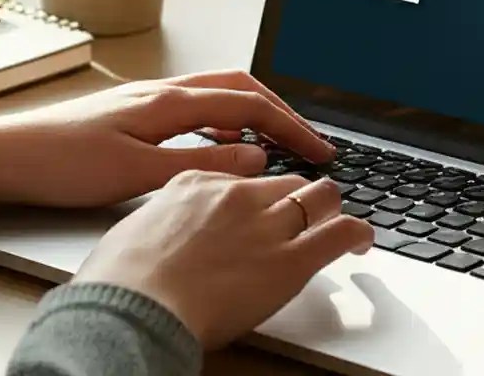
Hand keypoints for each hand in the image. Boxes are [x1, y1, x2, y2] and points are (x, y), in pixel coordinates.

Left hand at [0, 70, 335, 207]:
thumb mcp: (135, 174)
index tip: (320, 150)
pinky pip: (195, 109)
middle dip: (281, 111)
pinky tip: (222, 148)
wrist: (2, 156)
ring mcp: (146, 101)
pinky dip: (223, 123)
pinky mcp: (132, 115)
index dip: (291, 127)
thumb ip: (201, 166)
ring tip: (277, 145)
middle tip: (309, 141)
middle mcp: (161, 93)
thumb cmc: (58, 164)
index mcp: (168, 103)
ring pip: (218, 96)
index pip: (249, 106)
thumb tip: (256, 160)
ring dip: (254, 115)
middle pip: (240, 87)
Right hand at [75, 171, 372, 347]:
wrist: (135, 305)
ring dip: (329, 209)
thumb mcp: (134, 231)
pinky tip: (361, 243)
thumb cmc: (122, 281)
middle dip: (299, 198)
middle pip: (286, 181)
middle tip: (302, 218)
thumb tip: (169, 235)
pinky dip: (358, 234)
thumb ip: (164, 223)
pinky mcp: (291, 260)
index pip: (242, 178)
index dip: (256, 196)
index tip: (259, 210)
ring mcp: (267, 224)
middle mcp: (237, 195)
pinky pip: (340, 233)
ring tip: (333, 224)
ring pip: (319, 197)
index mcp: (195, 182)